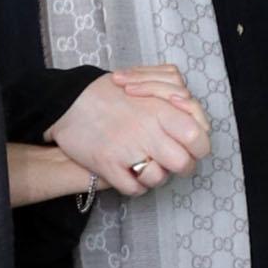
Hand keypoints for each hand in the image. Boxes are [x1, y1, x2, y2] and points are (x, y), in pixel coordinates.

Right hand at [49, 65, 210, 195]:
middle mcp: (148, 131)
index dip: (199, 147)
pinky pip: (134, 189)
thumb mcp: (145, 78)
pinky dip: (135, 186)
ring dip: (156, 176)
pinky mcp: (108, 166)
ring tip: (148, 165)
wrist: (68, 101)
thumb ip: (172, 86)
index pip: (199, 137)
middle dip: (182, 166)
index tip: (191, 147)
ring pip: (159, 180)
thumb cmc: (108, 90)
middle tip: (172, 161)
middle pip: (183, 164)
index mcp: (161, 109)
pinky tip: (131, 174)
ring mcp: (128, 150)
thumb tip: (189, 104)